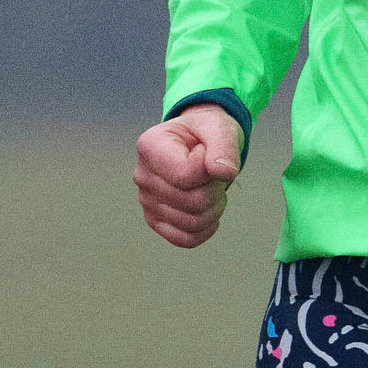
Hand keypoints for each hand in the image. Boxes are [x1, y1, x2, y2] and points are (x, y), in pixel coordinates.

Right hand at [133, 104, 244, 247]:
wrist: (198, 143)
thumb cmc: (206, 133)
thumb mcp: (220, 128)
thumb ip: (224, 146)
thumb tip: (225, 173)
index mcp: (150, 146)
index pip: (187, 175)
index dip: (210, 168)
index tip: (207, 152)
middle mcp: (142, 175)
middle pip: (193, 202)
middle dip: (215, 188)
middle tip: (213, 171)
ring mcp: (146, 200)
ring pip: (192, 223)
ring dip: (214, 207)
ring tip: (210, 186)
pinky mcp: (155, 220)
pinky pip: (185, 239)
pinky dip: (206, 229)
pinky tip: (209, 210)